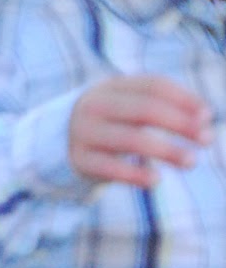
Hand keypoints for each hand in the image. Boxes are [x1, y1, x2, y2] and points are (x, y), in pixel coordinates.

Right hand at [68, 73, 211, 186]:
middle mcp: (96, 105)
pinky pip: (110, 168)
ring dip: (167, 151)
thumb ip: (163, 107)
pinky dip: (135, 175)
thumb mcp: (129, 107)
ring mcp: (85, 132)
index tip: (208, 116)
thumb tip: (205, 118)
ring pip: (131, 139)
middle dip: (181, 124)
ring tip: (192, 162)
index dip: (184, 99)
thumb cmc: (111, 123)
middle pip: (145, 110)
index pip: (154, 86)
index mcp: (112, 86)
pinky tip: (156, 181)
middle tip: (207, 140)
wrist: (59, 142)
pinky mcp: (79, 160)